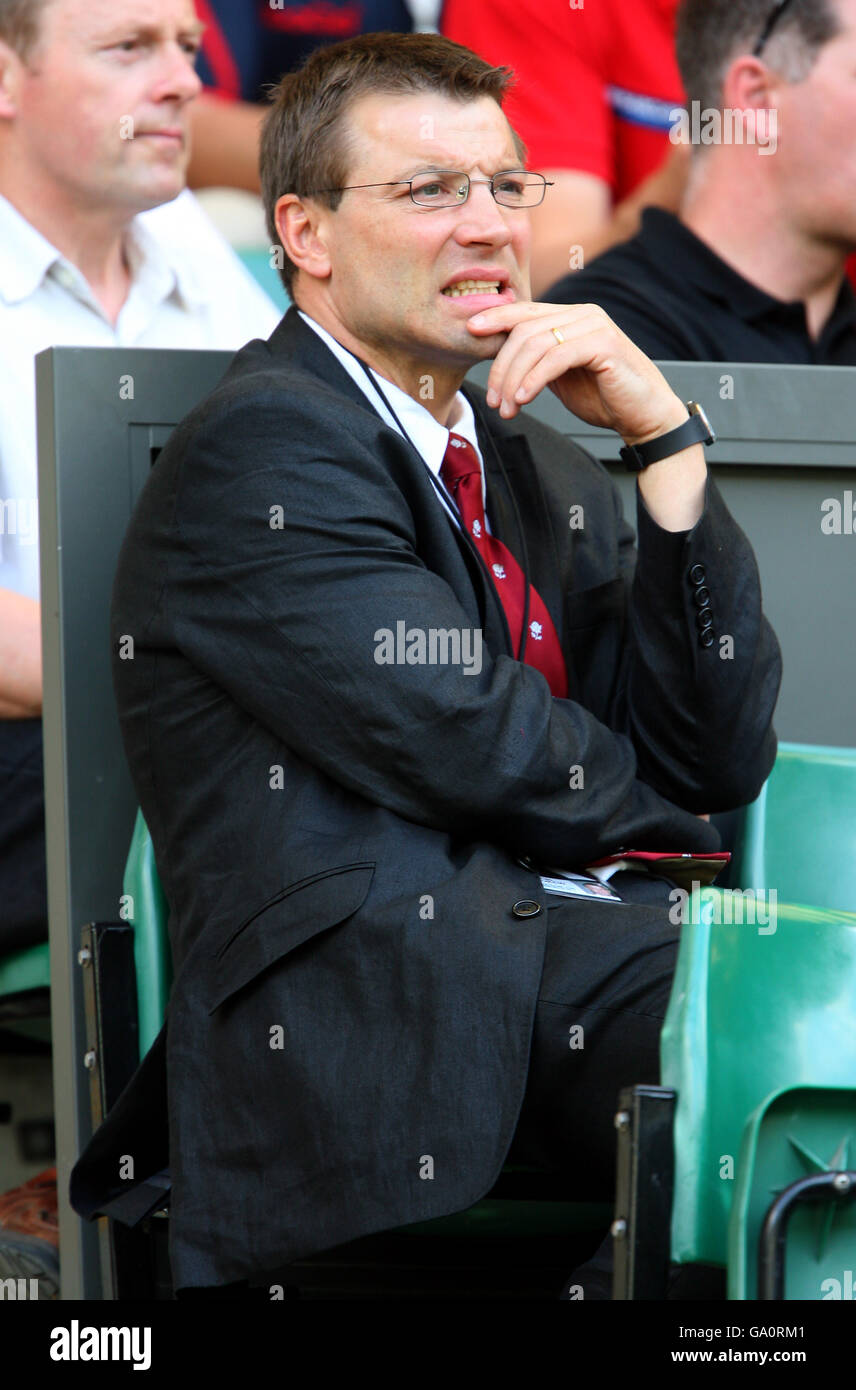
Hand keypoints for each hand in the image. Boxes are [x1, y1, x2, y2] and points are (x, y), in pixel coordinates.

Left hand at [468, 301, 688, 446]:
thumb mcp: (560, 376)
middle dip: (502, 367)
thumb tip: (502, 359)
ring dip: (514, 379)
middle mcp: (583, 314)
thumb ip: (537, 361)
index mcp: (571, 317)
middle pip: (524, 330)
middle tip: (494, 400)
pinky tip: (523, 398)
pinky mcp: (604, 345)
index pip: (525, 312)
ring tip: (508, 408)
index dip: (495, 318)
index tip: (470, 332)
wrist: (644, 416)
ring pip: (536, 344)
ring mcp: (595, 326)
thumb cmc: (604, 397)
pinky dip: (534, 379)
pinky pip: (556, 357)